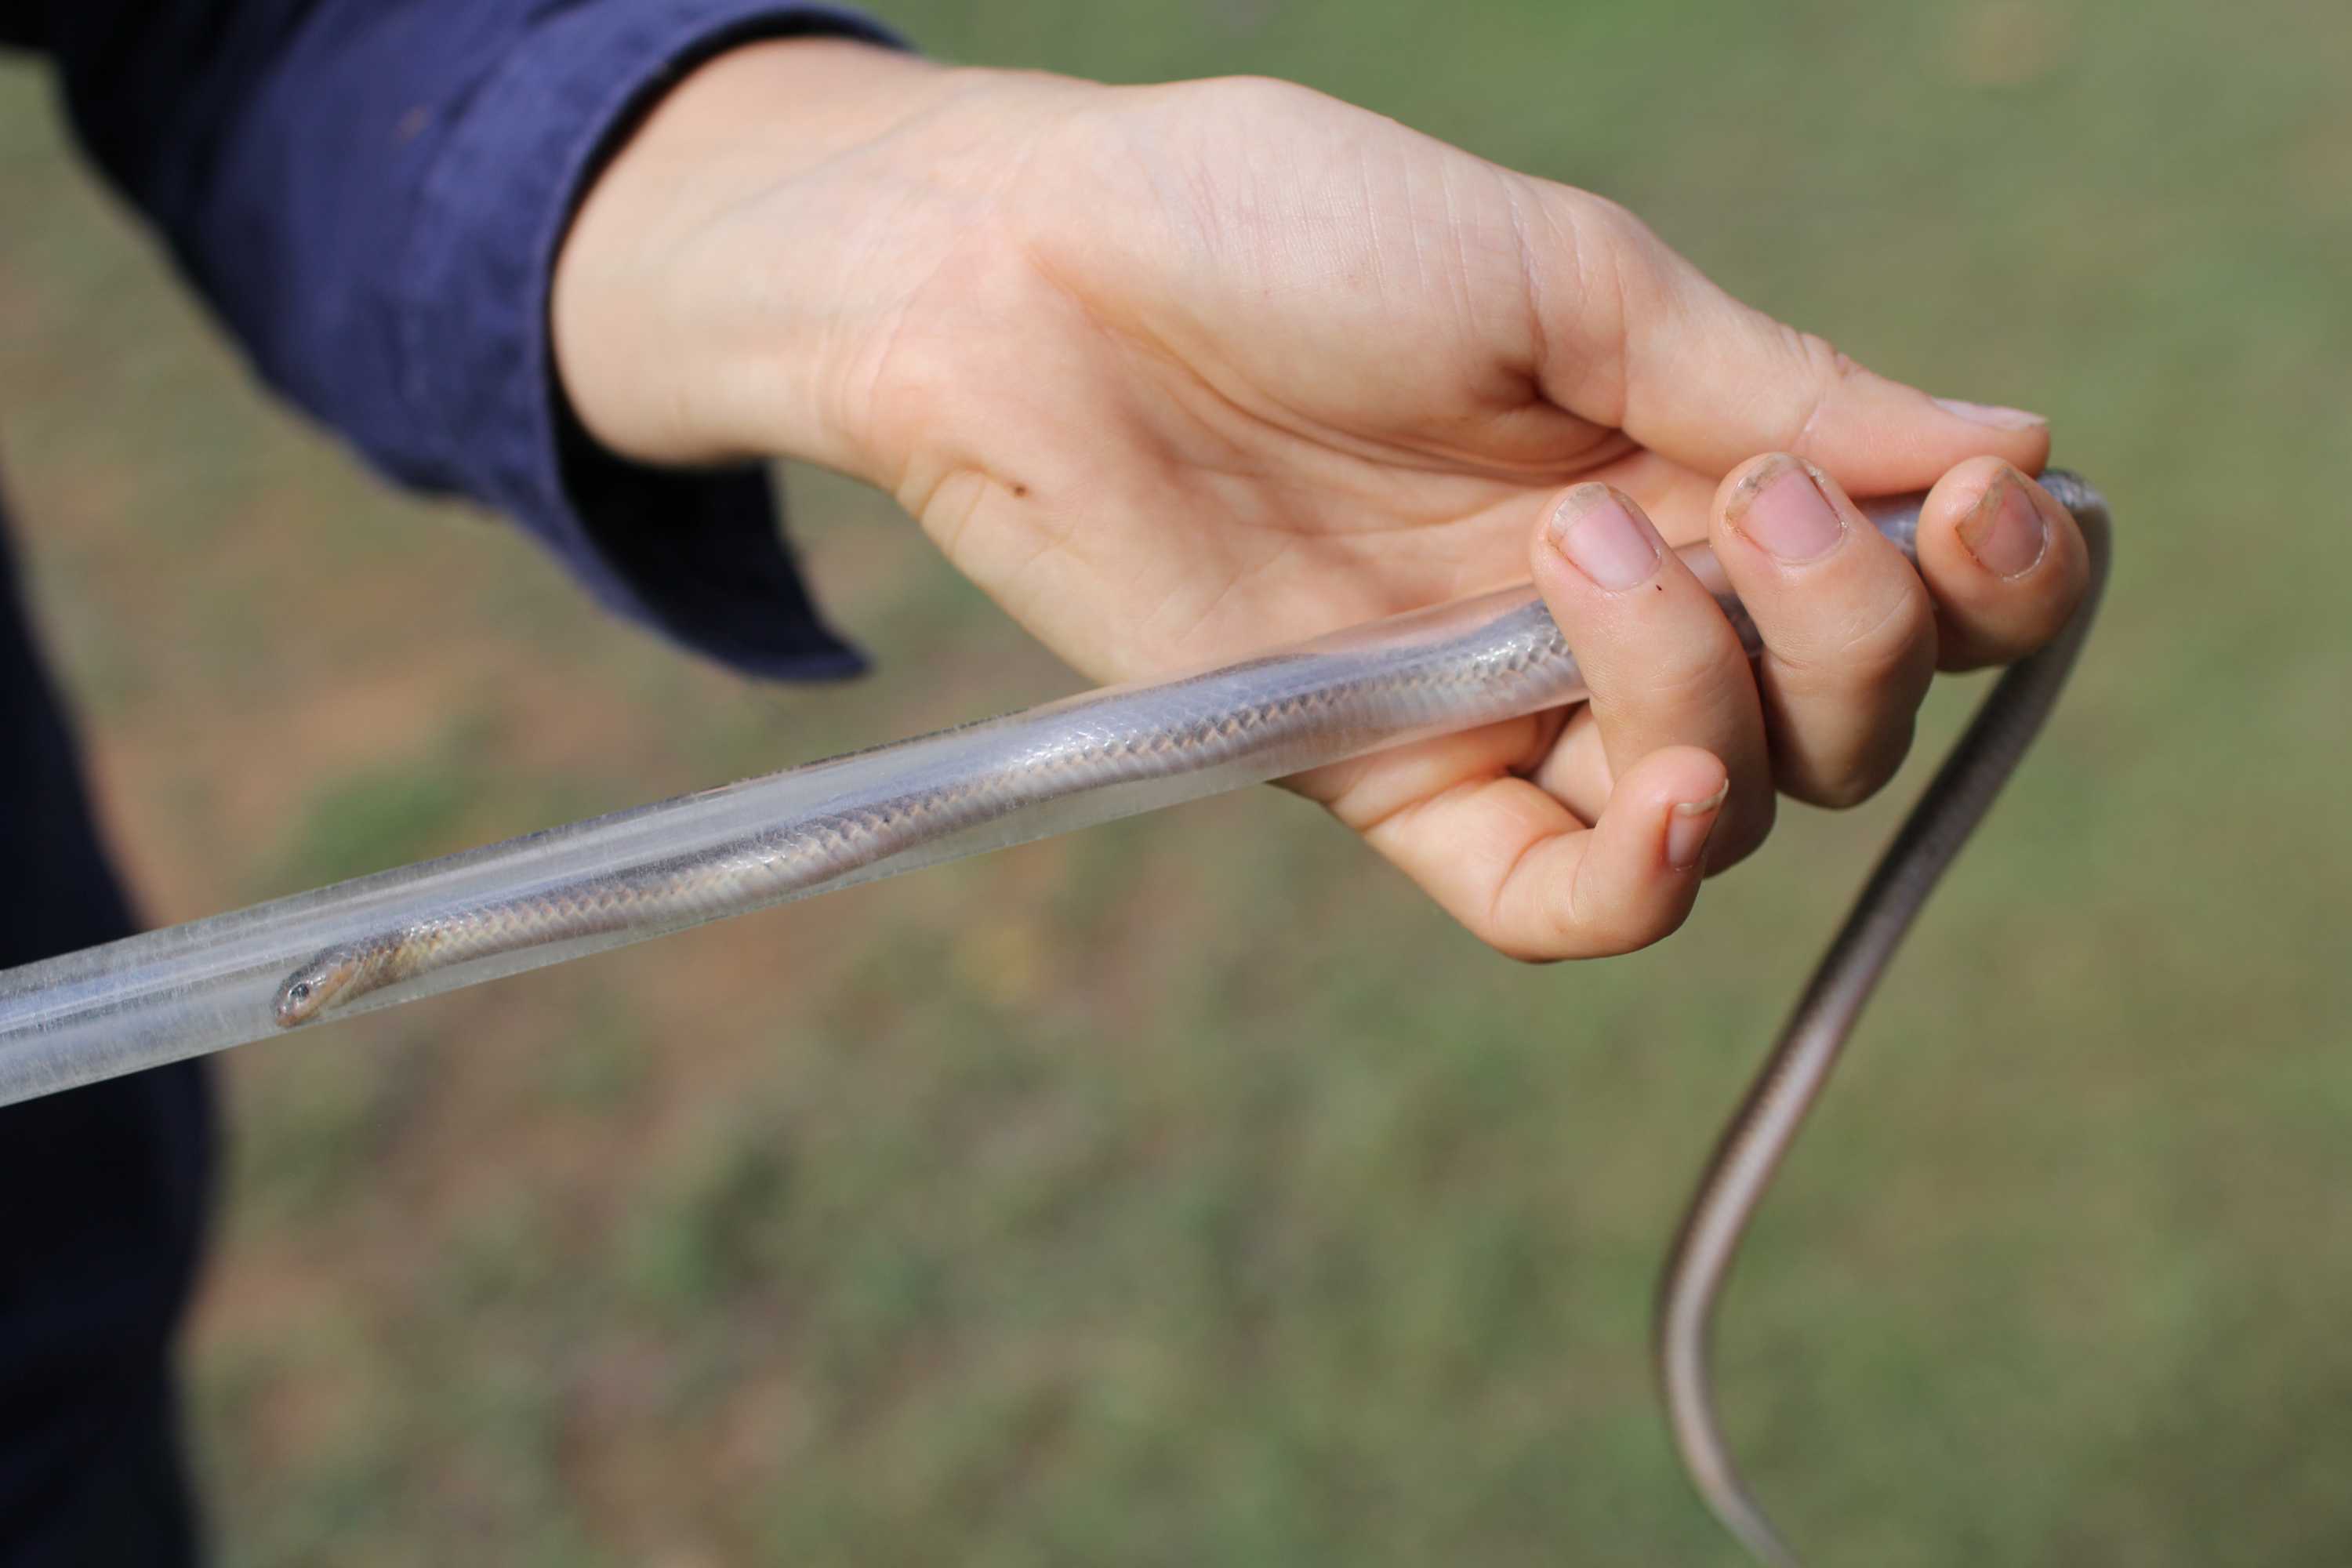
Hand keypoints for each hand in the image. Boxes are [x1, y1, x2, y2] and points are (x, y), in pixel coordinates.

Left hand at [554, 41, 2089, 959]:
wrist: (1039, 278)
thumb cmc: (1287, 227)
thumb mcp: (1562, 275)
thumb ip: (1769, 384)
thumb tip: (2011, 454)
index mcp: (1681, 463)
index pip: (1902, 578)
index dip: (1987, 578)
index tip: (1989, 513)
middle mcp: (1615, 605)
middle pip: (1837, 716)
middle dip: (1848, 630)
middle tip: (1738, 501)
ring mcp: (1502, 705)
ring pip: (1717, 808)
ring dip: (1717, 704)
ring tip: (1589, 552)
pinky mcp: (1383, 782)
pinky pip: (1551, 905)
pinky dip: (1636, 878)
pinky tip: (1661, 802)